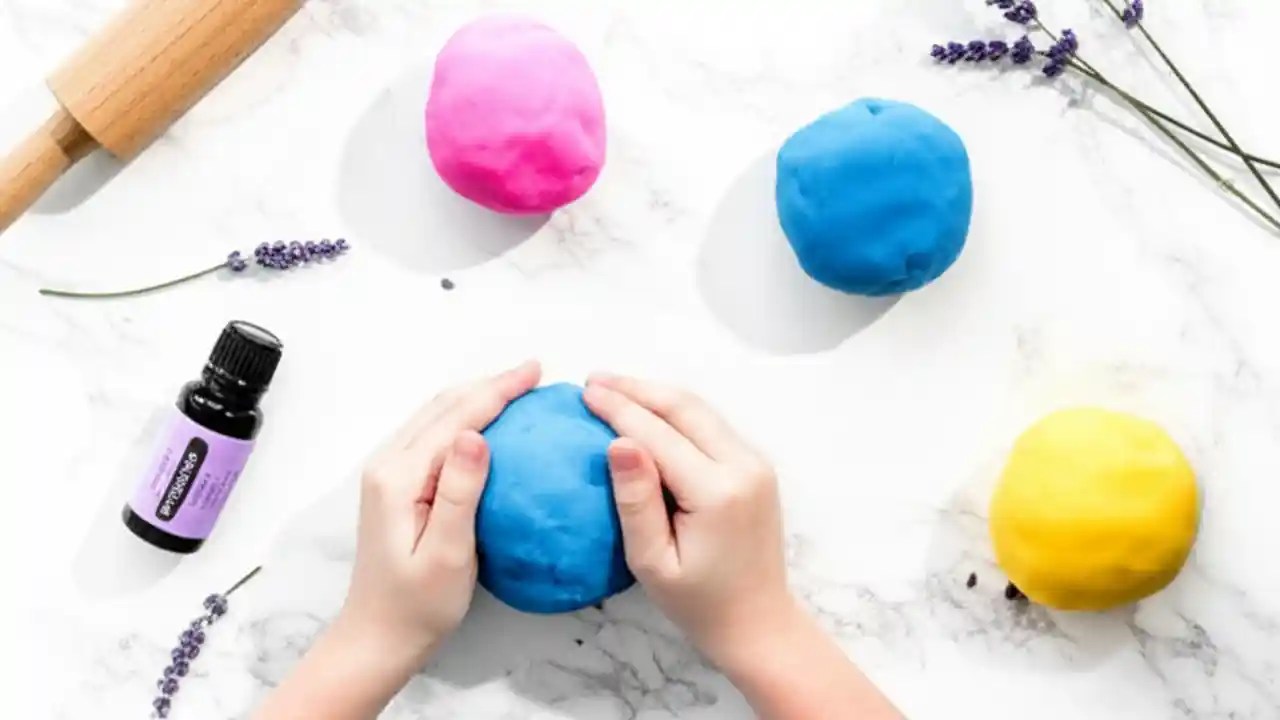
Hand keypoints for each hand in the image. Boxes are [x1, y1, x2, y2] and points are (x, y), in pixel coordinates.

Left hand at [339, 360, 541, 668]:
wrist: (377, 637)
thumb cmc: (418, 606)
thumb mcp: (448, 554)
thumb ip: (461, 492)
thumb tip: (477, 435)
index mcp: (400, 477)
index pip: (456, 419)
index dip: (497, 391)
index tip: (534, 372)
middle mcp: (388, 465)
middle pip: (442, 407)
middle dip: (489, 385)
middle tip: (534, 373)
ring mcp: (389, 474)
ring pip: (436, 417)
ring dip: (476, 398)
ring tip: (517, 388)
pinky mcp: (397, 486)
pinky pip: (433, 436)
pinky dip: (464, 419)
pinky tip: (489, 424)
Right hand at [583, 374, 797, 669]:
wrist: (759, 623)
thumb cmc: (700, 604)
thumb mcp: (653, 563)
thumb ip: (636, 501)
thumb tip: (619, 444)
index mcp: (718, 491)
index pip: (659, 435)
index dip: (619, 409)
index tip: (584, 392)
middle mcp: (743, 466)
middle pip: (685, 408)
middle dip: (637, 389)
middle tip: (594, 380)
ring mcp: (755, 464)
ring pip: (701, 410)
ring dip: (657, 395)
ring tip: (615, 389)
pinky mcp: (756, 467)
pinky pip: (712, 426)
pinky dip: (677, 413)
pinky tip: (649, 413)